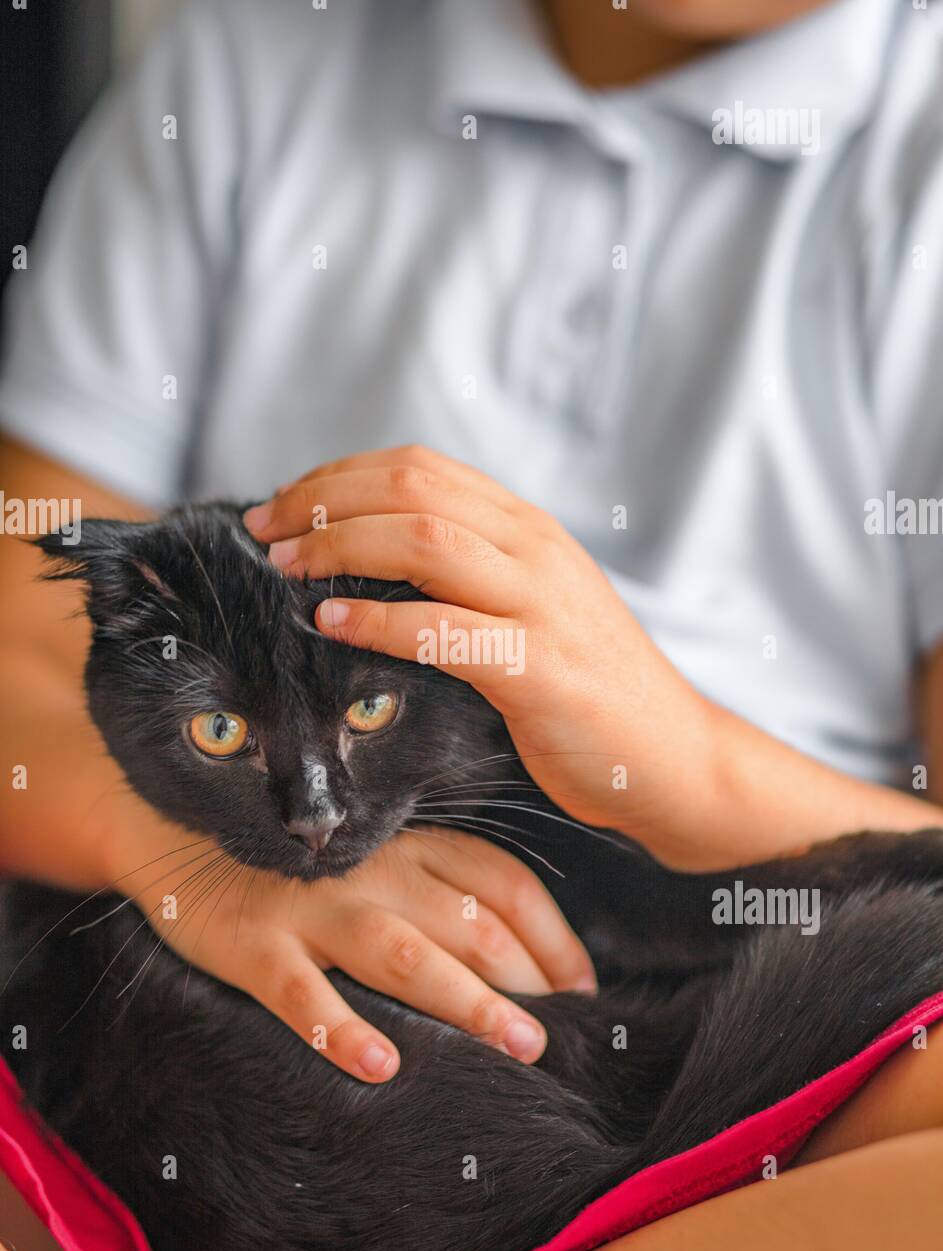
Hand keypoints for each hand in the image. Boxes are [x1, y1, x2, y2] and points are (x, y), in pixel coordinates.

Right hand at [104, 801, 594, 1083]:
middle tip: (561, 1038)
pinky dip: (340, 1028)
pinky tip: (379, 1066)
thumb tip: (524, 954)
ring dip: (465, 1000)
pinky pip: (302, 992)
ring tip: (517, 1046)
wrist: (175, 831)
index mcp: (409, 844)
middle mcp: (373, 870)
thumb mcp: (373, 852)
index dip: (551, 937)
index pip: (501, 883)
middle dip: (523, 980)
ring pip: (402, 954)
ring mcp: (314, 907)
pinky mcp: (255, 944)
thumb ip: (437, 884)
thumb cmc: (298, 859)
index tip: (582, 989)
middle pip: (467, 922)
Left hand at [244, 445, 713, 846]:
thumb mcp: (528, 609)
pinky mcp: (540, 667)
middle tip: (265, 532)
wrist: (669, 756)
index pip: (420, 467)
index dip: (339, 476)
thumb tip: (367, 568)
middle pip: (412, 488)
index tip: (284, 505)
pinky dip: (376, 622)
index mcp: (527, 529)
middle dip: (323, 501)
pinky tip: (330, 626)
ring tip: (286, 569)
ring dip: (339, 547)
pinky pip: (442, 629)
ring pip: (423, 541)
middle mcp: (535, 550)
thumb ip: (467, 577)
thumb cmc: (586, 690)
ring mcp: (541, 604)